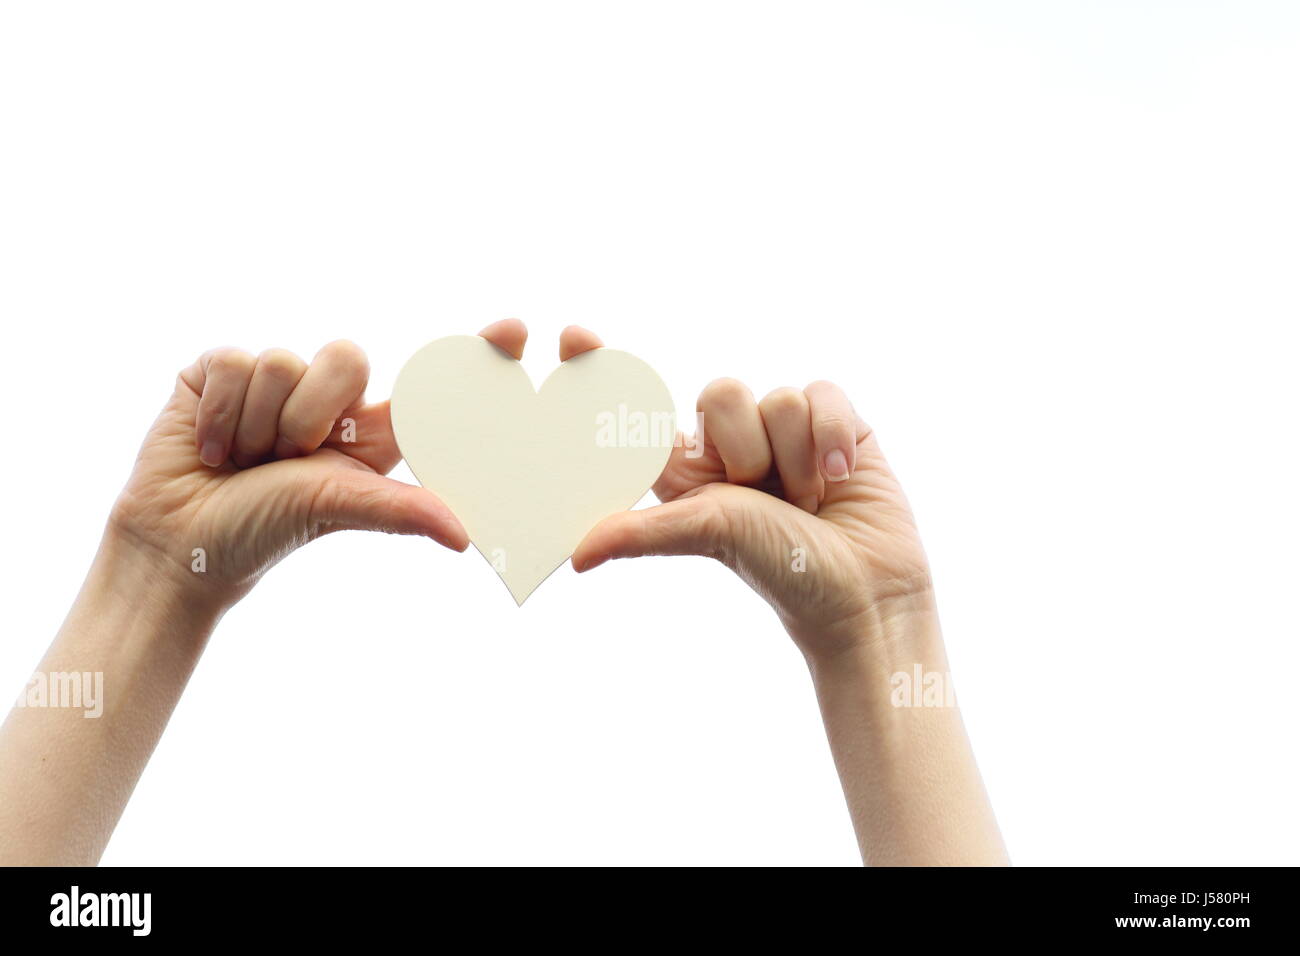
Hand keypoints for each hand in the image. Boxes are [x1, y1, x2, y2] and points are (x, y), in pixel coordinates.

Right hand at [107, 321, 528, 610]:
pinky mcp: (219, 370)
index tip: (517, 329)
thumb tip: (466, 538)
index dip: (472, 352)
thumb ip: (401, 511)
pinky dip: (219, 415)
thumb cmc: (269, 529)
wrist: (183, 542)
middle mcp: (328, 397)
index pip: (428, 380)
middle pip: (347, 356)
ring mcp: (274, 378)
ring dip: (258, 425)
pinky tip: (211, 447)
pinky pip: (233, 362)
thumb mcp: (341, 510)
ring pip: (282, 361)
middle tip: (287, 458)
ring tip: (245, 459)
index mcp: (371, 430)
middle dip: (310, 416)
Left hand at [572, 346, 932, 661]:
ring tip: (808, 503)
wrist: (865, 593)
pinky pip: (823, 393)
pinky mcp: (835, 423)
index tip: (574, 336)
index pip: (641, 406)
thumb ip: (643, 532)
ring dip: (797, 460)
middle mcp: (731, 444)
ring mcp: (784, 430)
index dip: (607, 367)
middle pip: (722, 391)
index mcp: (687, 469)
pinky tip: (840, 477)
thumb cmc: (781, 571)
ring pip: (779, 397)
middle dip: (749, 453)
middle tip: (763, 497)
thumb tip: (576, 557)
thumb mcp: (704, 535)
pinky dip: (832, 438)